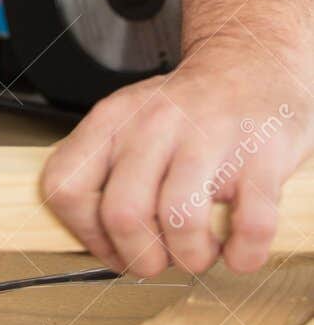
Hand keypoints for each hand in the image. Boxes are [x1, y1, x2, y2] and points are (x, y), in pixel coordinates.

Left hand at [41, 44, 313, 275]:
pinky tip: (238, 248)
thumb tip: (100, 244)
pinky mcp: (260, 156)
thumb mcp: (129, 122)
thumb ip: (106, 172)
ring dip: (192, 257)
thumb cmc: (188, 111)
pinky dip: (244, 254)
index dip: (86, 235)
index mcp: (111, 120)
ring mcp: (209, 138)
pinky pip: (250, 227)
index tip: (113, 247)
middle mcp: (153, 125)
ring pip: (179, 221)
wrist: (251, 65)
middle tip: (162, 259)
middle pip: (121, 214)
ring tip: (201, 248)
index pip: (64, 187)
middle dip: (141, 259)